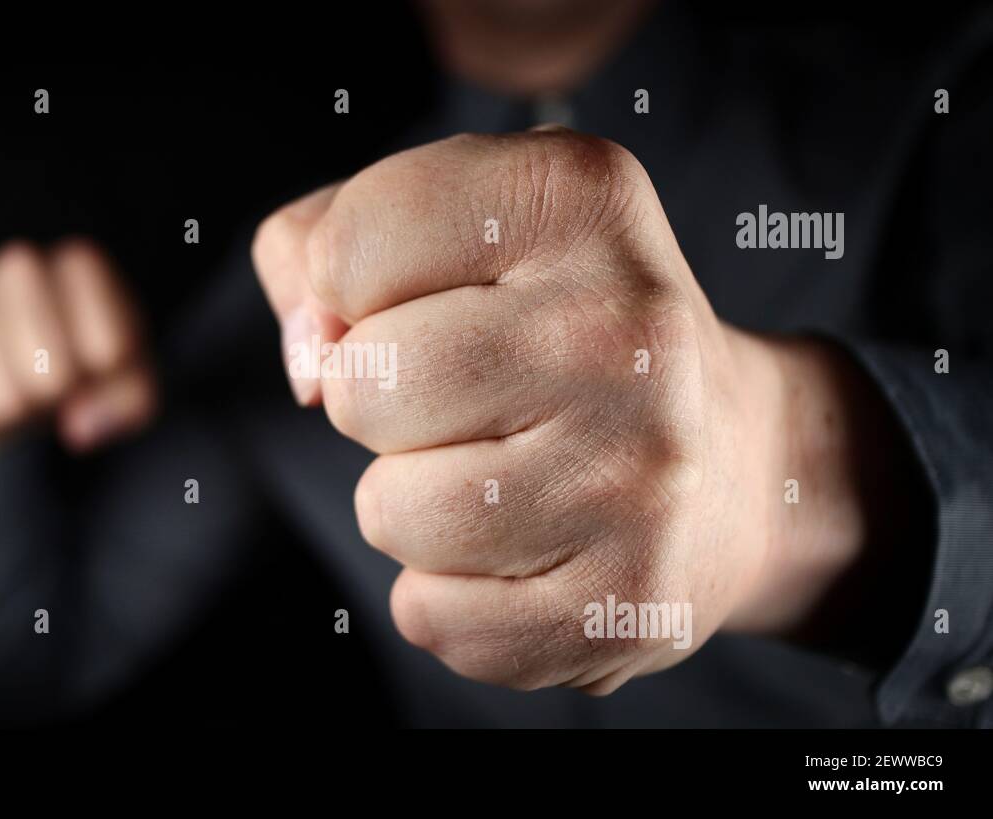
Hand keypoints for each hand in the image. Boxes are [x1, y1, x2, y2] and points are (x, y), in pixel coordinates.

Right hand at [0, 239, 156, 460]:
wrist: (14, 386)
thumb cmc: (85, 374)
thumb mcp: (130, 386)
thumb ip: (130, 402)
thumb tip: (80, 426)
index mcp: (83, 267)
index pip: (108, 347)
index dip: (105, 378)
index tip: (100, 367)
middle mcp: (21, 266)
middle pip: (46, 365)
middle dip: (54, 395)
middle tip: (54, 390)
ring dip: (12, 413)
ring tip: (20, 400)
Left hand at [254, 130, 876, 692]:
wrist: (732, 462)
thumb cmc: (551, 333)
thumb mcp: (454, 230)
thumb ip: (324, 242)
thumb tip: (309, 356)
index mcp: (579, 201)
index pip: (352, 248)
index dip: (343, 292)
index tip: (409, 302)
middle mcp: (626, 328)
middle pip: (365, 388)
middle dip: (372, 404)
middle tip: (455, 403)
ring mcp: (638, 474)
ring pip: (390, 513)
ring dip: (408, 505)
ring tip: (493, 478)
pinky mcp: (629, 599)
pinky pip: (431, 616)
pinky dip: (444, 593)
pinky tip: (517, 552)